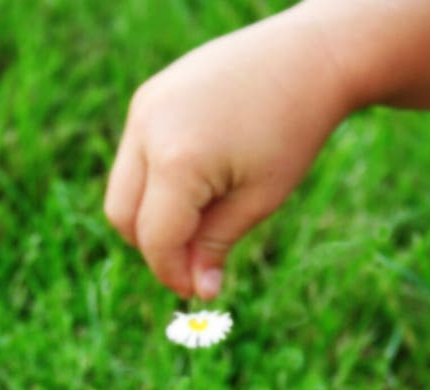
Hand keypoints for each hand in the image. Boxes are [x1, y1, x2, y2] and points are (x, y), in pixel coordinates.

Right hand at [105, 5, 353, 298]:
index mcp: (177, 160)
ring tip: (202, 220)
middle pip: (122, 216)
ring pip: (123, 189)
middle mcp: (148, 129)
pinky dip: (155, 185)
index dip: (172, 273)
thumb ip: (216, 246)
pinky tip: (198, 185)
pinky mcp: (148, 98)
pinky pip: (135, 159)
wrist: (307, 56)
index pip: (155, 238)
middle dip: (154, 248)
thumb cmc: (292, 130)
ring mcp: (143, 108)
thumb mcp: (258, 200)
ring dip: (151, 217)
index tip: (197, 292)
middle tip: (194, 262)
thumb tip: (197, 292)